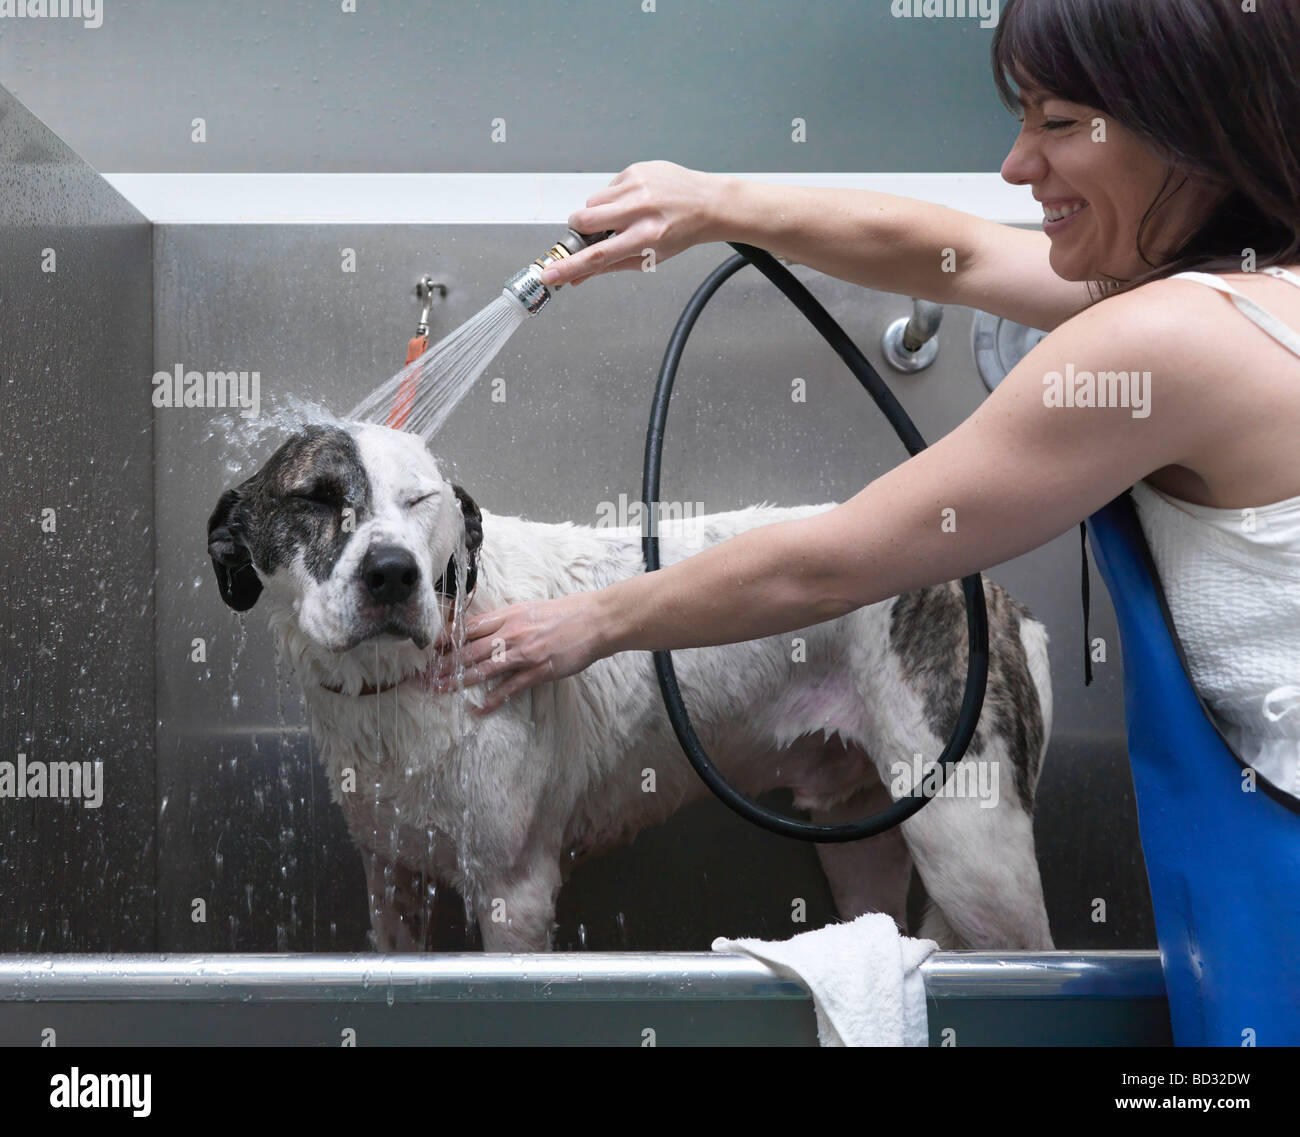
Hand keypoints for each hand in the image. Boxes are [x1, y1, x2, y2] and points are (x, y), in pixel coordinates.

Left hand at [429, 590, 609, 713]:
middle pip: (468, 650)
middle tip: (422, 676)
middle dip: (443, 664)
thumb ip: (508, 619)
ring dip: (458, 681)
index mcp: (509, 615)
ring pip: (483, 668)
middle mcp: (511, 633)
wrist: (596, 619)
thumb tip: (487, 629)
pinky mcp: (539, 670)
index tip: (427, 649)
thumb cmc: (566, 613)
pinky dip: (494, 699)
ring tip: (438, 691)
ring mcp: (524, 653)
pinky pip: (511, 687)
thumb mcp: (530, 609)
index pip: (468, 627)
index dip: (446, 639)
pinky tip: (479, 709)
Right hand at [540, 160, 729, 287]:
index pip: (598, 256)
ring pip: (593, 202)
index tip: (549, 274)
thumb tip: (576, 278)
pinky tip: (634, 201)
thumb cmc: (679, 234)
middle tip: (590, 234)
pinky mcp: (635, 170)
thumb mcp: (648, 258)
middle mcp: (640, 210)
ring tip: (623, 216)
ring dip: (599, 213)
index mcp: (645, 238)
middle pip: (584, 220)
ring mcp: (637, 186)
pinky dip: (614, 198)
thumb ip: (610, 267)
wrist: (707, 203)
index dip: (570, 267)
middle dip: (578, 229)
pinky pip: (608, 187)